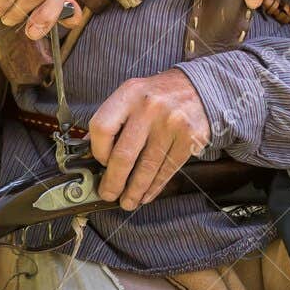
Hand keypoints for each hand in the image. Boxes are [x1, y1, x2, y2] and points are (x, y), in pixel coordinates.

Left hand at [89, 69, 211, 211]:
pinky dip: (155, 187)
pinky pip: (167, 170)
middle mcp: (149, 107)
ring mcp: (172, 123)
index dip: (97, 151)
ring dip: (134, 190)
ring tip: (127, 201)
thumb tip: (90, 148)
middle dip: (113, 181)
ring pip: (147, 167)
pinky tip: (146, 194)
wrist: (198, 88)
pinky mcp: (190, 138)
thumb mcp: (132, 94)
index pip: (102, 128)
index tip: (100, 164)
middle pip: (124, 154)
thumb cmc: (159, 95)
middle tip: (109, 194)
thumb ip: (113, 117)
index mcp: (129, 93)